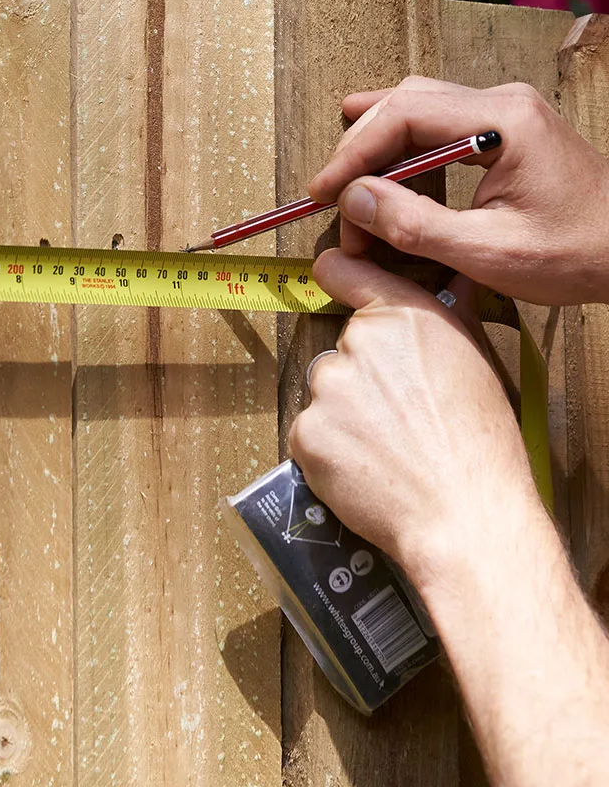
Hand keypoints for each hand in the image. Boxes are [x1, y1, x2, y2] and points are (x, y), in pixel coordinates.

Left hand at [288, 250, 538, 591]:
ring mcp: (327, 388)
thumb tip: (454, 285)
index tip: (330, 276)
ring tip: (390, 448)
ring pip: (327, 395)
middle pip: (343, 351)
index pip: (345, 271)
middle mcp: (359, 342)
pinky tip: (371, 468)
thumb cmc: (481, 444)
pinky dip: (332, 451)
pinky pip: (313, 434)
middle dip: (362, 378)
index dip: (337, 275)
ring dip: (346, 416)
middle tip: (400, 416)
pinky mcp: (306, 433)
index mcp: (404, 316)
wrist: (466, 514)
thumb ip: (449, 318)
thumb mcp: (476, 362)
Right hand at [308, 76, 608, 304]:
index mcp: (502, 121)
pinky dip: (406, 151)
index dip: (353, 153)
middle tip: (334, 202)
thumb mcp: (490, 252)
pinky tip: (387, 178)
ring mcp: (506, 111)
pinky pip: (440, 124)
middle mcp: (503, 101)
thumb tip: (354, 200)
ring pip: (419, 108)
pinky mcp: (506, 129)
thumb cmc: (577, 255)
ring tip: (352, 192)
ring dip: (380, 148)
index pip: (404, 115)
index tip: (322, 192)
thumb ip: (416, 225)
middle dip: (361, 152)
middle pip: (406, 103)